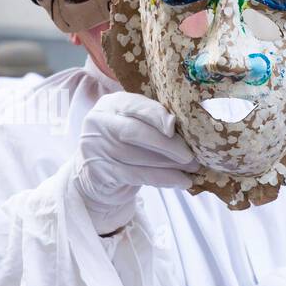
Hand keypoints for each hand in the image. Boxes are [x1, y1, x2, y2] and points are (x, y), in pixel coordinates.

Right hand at [72, 92, 197, 234]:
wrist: (93, 175)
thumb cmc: (123, 145)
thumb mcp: (133, 124)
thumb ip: (153, 121)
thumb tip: (189, 130)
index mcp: (112, 104)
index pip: (135, 105)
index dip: (156, 115)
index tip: (176, 126)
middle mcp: (99, 122)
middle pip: (135, 132)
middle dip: (168, 145)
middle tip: (192, 155)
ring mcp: (96, 148)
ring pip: (137, 156)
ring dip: (169, 165)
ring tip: (192, 169)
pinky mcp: (100, 172)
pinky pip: (136, 175)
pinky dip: (162, 179)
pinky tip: (180, 181)